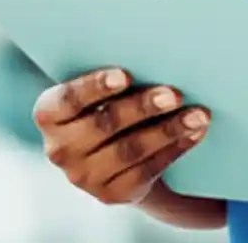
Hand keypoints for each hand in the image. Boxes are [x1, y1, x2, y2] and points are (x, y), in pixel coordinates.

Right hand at [33, 68, 210, 205]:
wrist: (112, 157)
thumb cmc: (108, 104)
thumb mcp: (100, 91)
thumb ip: (116, 78)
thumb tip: (159, 52)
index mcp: (49, 114)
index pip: (68, 99)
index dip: (95, 87)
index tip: (126, 75)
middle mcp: (59, 149)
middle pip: (105, 124)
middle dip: (142, 107)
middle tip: (174, 94)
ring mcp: (83, 177)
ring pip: (130, 150)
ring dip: (168, 129)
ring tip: (198, 114)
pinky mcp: (111, 194)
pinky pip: (147, 170)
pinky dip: (175, 148)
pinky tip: (195, 132)